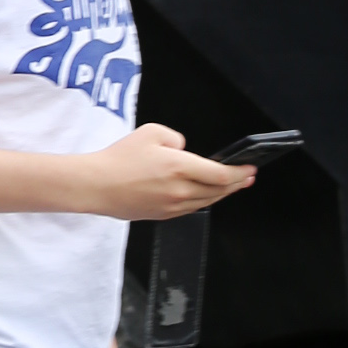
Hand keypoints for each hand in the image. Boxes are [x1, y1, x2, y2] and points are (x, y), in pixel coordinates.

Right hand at [81, 126, 257, 221]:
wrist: (96, 185)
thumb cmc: (118, 158)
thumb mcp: (150, 132)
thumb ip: (175, 138)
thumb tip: (184, 150)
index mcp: (179, 167)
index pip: (221, 174)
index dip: (240, 173)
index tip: (250, 168)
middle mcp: (180, 190)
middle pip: (219, 190)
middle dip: (237, 184)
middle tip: (248, 177)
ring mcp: (173, 206)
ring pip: (207, 202)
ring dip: (222, 193)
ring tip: (231, 186)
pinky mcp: (163, 215)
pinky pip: (192, 208)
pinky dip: (204, 200)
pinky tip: (205, 194)